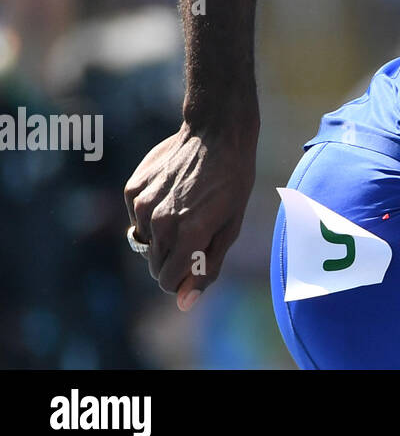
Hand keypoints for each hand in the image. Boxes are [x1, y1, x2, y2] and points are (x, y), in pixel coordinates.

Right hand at [123, 112, 257, 311]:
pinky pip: (137, 219)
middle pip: (155, 266)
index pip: (168, 282)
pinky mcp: (132, 191)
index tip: (195, 264)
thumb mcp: (231, 226)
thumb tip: (184, 302)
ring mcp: (142, 205)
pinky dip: (152, 214)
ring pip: (145, 243)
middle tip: (197, 232)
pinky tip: (173, 192)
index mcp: (188, 234)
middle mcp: (160, 222)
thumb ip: (207, 267)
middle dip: (174, 259)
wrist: (216, 133)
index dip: (183, 279)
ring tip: (187, 208)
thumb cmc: (232, 181)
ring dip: (163, 236)